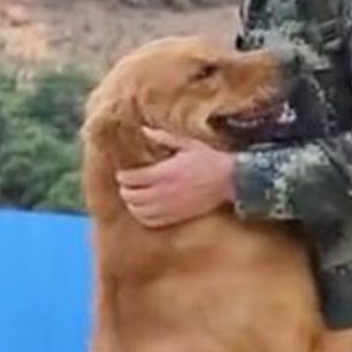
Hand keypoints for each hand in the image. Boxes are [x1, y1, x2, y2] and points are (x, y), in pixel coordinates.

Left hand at [115, 128, 235, 227]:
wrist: (229, 181)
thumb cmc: (209, 160)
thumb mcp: (187, 144)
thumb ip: (164, 138)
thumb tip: (144, 130)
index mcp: (164, 173)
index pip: (131, 179)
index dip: (122, 176)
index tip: (122, 173)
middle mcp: (163, 192)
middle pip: (130, 196)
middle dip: (125, 189)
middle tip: (127, 184)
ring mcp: (169, 207)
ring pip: (138, 210)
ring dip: (131, 204)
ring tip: (134, 197)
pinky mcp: (176, 216)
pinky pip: (151, 221)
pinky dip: (142, 216)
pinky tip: (144, 209)